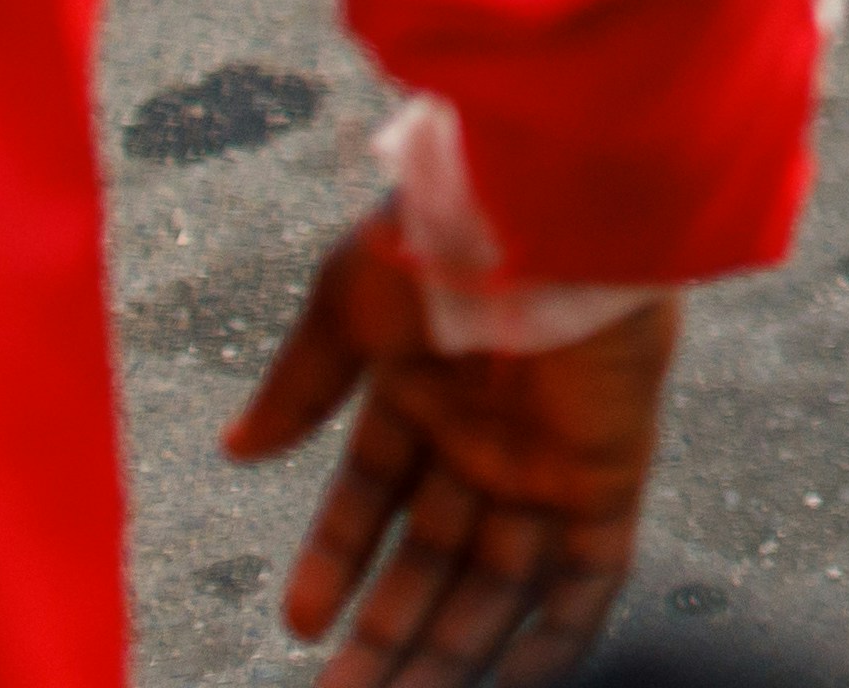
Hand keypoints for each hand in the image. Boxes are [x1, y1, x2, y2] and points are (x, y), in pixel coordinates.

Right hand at [222, 209, 683, 687]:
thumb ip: (301, 384)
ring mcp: (551, 457)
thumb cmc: (443, 238)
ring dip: (453, 654)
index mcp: (426, 389)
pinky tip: (515, 682)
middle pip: (435, 559)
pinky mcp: (610, 473)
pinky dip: (560, 633)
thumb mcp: (346, 308)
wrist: (551, 208)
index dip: (337, 561)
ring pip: (501, 585)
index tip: (297, 625)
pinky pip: (592, 574)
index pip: (376, 498)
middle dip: (389, 635)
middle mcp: (490, 433)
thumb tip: (237, 449)